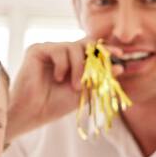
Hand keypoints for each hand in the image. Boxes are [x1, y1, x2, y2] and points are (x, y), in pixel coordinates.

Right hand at [7, 39, 123, 138]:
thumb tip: (120, 67)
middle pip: (85, 43)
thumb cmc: (56, 104)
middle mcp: (61, 53)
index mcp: (73, 61)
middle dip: (96, 56)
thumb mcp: (85, 91)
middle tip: (100, 70)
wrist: (34, 113)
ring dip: (79, 68)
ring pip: (74, 47)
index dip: (106, 50)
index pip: (92, 49)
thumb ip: (100, 78)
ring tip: (75, 86)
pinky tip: (58, 79)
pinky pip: (58, 49)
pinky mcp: (37, 50)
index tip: (120, 54)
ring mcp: (49, 50)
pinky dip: (64, 65)